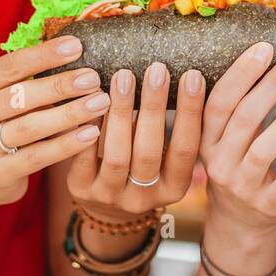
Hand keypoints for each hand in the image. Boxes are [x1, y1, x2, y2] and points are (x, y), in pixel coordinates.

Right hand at [0, 36, 112, 206]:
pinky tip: (92, 133)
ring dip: (69, 113)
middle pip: (20, 96)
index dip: (43, 55)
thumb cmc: (1, 125)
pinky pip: (37, 156)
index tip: (76, 46)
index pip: (9, 66)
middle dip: (60, 85)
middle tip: (93, 78)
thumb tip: (75, 51)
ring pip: (30, 127)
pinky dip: (67, 144)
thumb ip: (28, 78)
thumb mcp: (2, 98)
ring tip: (100, 102)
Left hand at [60, 62, 207, 220]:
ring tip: (124, 76)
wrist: (105, 206)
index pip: (186, 150)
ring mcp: (111, 196)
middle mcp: (144, 198)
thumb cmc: (143, 166)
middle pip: (150, 151)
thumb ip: (174, 129)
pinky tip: (92, 98)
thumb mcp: (165, 159)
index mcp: (173, 189)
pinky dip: (90, 125)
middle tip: (157, 69)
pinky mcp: (82, 189)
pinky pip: (84, 155)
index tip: (192, 76)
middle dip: (154, 107)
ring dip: (122, 112)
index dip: (190, 113)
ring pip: (117, 155)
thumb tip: (189, 76)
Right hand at [198, 41, 275, 233]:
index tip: (264, 48)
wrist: (238, 221)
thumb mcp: (222, 139)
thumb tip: (260, 55)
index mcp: (205, 140)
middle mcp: (218, 163)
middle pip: (244, 119)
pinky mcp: (268, 204)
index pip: (219, 102)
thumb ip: (234, 108)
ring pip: (263, 150)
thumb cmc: (235, 164)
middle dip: (270, 86)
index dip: (241, 74)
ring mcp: (242, 186)